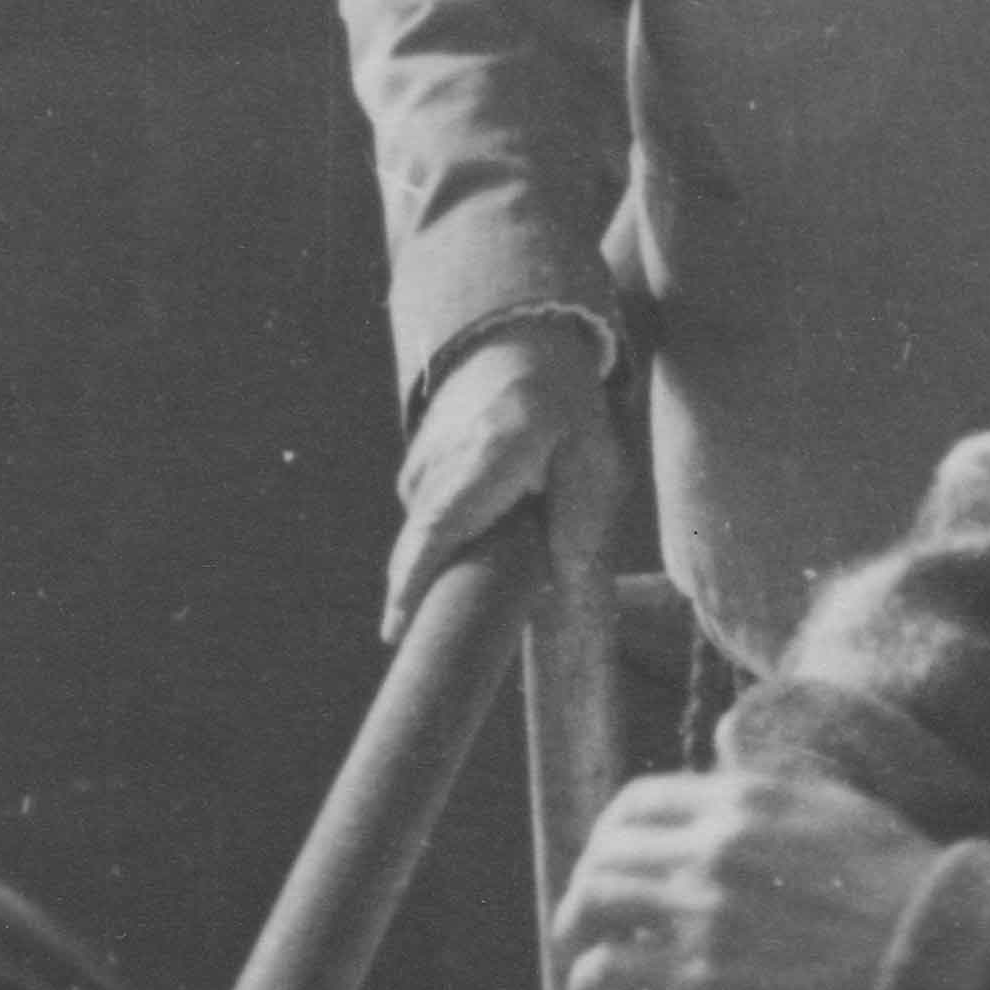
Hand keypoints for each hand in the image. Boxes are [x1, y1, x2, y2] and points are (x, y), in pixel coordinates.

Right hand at [386, 316, 619, 636]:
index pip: (440, 528)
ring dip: (441, 569)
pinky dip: (442, 546)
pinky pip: (424, 525)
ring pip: (421, 539)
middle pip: (417, 547)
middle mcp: (442, 463)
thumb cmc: (566, 412)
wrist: (521, 348)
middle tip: (421, 641)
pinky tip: (479, 538)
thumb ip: (580, 521)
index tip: (395, 631)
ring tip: (478, 566)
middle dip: (416, 598)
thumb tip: (560, 583)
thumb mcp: (594, 459)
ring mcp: (421, 467)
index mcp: (490, 455)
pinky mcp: (415, 475)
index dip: (414, 581)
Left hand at [556, 769, 940, 989]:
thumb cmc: (904, 885)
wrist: (931, 953)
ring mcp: (702, 913)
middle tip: (586, 916)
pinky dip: (591, 980)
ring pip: (593, 906)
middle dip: (585, 886)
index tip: (610, 860)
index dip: (611, 835)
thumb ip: (774, 799)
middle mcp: (711, 848)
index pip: (637, 804)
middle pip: (605, 855)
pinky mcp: (703, 978)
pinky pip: (613, 969)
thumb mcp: (837, 810)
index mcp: (743, 800)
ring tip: (580, 955)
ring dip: (576, 931)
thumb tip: (732, 787)